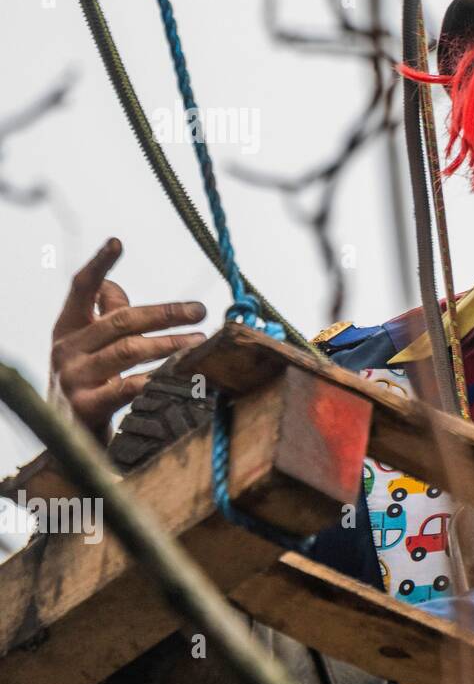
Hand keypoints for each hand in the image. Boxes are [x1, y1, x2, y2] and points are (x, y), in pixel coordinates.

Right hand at [50, 239, 207, 441]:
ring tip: (199, 341)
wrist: (64, 441)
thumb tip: (114, 284)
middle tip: (199, 310)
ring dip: (168, 344)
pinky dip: (156, 379)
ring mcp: (73, 378)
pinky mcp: (85, 406)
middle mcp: (66, 349)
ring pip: (128, 351)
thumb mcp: (88, 348)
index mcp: (67, 329)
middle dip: (164, 313)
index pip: (81, 290)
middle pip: (120, 320)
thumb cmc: (86, 384)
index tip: (117, 242)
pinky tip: (179, 375)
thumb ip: (103, 317)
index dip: (98, 264)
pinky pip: (127, 387)